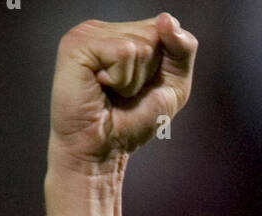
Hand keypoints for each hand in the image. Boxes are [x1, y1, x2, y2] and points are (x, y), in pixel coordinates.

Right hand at [48, 13, 197, 172]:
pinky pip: (123, 52)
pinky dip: (121, 79)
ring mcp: (90, 33)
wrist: (102, 150)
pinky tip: (101, 87)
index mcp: (124, 34)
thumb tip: (167, 19)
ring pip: (140, 45)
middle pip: (154, 35)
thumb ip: (182, 50)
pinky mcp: (78, 44)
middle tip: (125, 93)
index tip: (144, 87)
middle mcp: (106, 29)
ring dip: (133, 80)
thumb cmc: (132, 122)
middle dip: (149, 73)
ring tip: (112, 92)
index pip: (165, 28)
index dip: (165, 64)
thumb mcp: (174, 86)